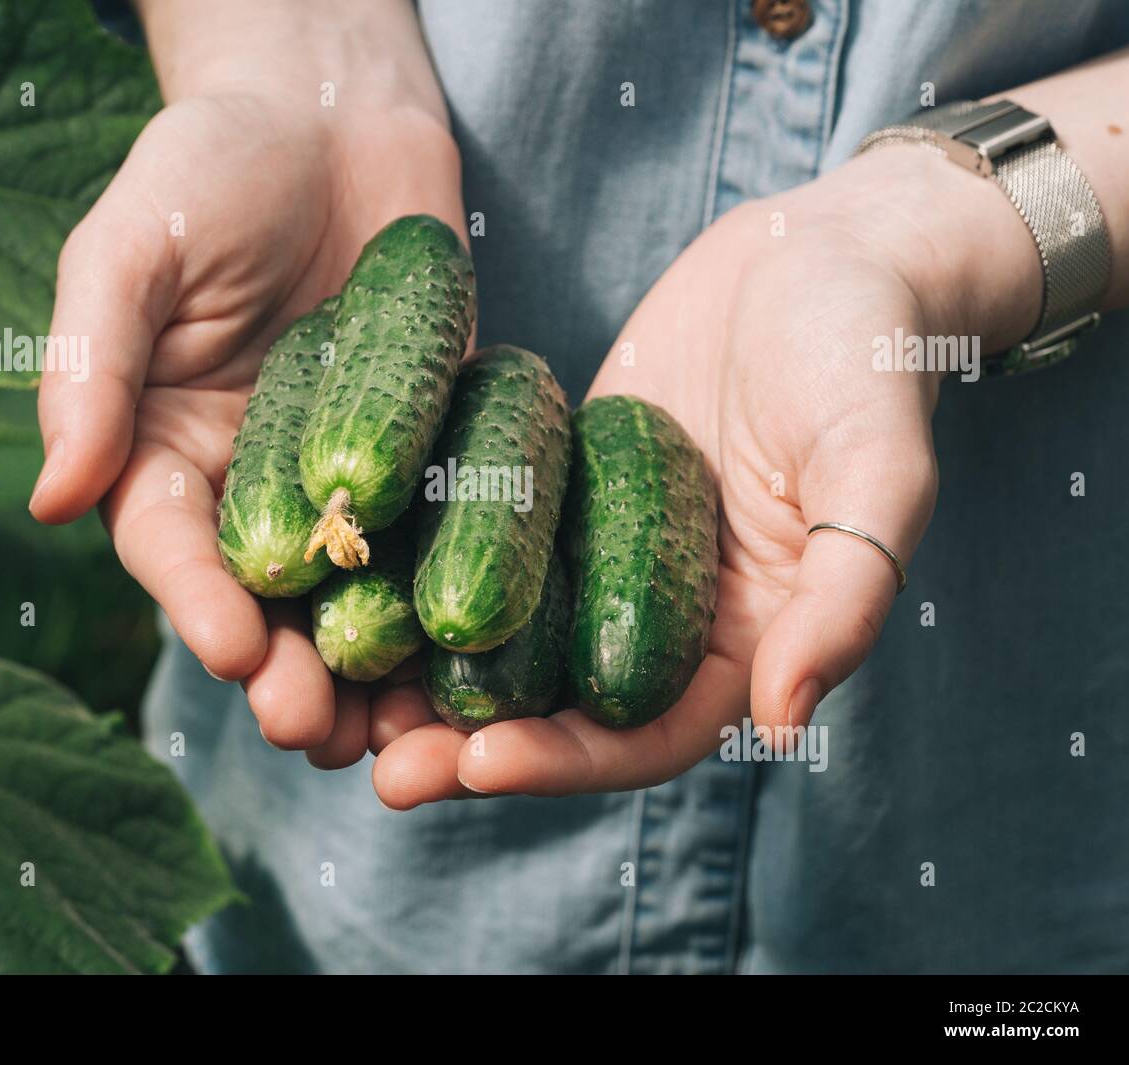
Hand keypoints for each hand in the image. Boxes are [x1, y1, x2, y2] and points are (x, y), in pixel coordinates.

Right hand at [29, 8, 465, 761]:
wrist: (330, 119)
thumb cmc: (213, 166)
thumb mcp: (131, 251)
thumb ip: (88, 366)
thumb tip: (52, 499)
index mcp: (169, 454)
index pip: (176, 550)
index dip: (201, 607)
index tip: (235, 651)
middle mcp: (259, 484)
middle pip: (272, 603)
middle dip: (292, 672)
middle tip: (318, 727)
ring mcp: (352, 479)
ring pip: (362, 597)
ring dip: (377, 673)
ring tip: (401, 735)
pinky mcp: (431, 455)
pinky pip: (445, 534)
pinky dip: (460, 597)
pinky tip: (481, 653)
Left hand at [370, 144, 1041, 805]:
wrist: (820, 255)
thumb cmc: (865, 357)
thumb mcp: (875, 470)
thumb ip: (845, 595)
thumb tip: (787, 723)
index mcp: (739, 639)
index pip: (644, 734)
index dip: (564, 762)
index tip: (476, 762)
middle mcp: (659, 610)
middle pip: (556, 705)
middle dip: (469, 743)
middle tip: (381, 764)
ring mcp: (599, 550)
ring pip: (502, 634)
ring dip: (425, 674)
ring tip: (339, 692)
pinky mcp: (553, 487)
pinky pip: (479, 540)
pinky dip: (420, 570)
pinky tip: (354, 576)